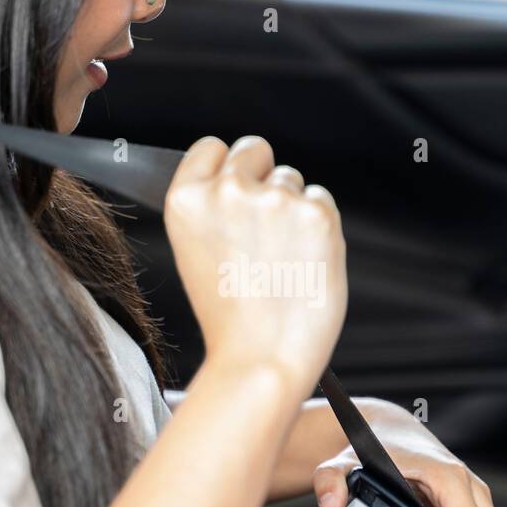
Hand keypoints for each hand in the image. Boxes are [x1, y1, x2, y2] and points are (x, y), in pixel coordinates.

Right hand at [165, 136, 346, 400]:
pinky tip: (304, 261)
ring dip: (291, 207)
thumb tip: (243, 180)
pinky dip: (318, 226)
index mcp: (186, 201)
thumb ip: (213, 210)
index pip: (210, 147)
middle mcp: (226, 191)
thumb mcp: (197, 254)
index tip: (236, 189)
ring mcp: (273, 199)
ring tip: (281, 259)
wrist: (262, 359)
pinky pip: (321, 200)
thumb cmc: (231, 321)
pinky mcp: (315, 213)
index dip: (226, 167)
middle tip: (265, 225)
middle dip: (262, 175)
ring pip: (290, 178)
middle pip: (253, 149)